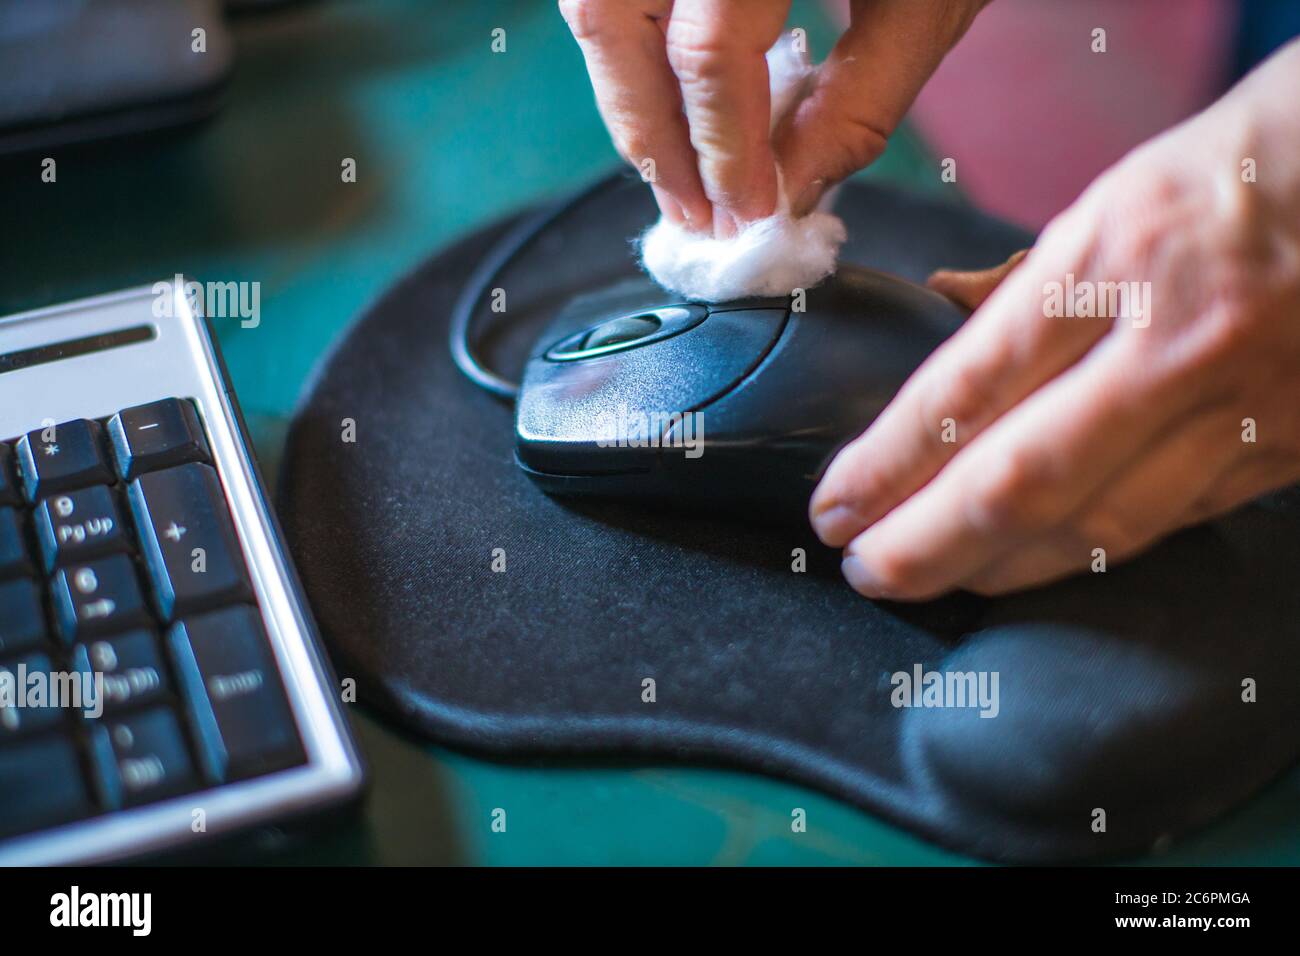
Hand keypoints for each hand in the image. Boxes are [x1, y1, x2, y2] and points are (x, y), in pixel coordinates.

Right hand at [560, 0, 986, 236]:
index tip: (743, 214)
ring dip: (633, 101)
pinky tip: (677, 113)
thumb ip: (857, 104)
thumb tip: (790, 195)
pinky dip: (639, 57)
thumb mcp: (925, 3)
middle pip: (612, 22)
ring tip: (679, 179)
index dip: (721, 145)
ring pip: (596, 7)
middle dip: (651, 133)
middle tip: (692, 214)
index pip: (708, 48)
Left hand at [810, 40, 1299, 599]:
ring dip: (1001, 567)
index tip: (835, 503)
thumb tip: (946, 310)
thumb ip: (1034, 272)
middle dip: (924, 542)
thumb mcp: (1127, 184)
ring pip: (1099, 524)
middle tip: (863, 569)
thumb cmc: (1266, 153)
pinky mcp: (1292, 445)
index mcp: (1121, 251)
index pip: (969, 387)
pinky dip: (1091, 551)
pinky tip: (1038, 564)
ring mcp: (1248, 401)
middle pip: (1020, 479)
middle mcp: (1181, 338)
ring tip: (932, 578)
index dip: (887, 463)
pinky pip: (1172, 522)